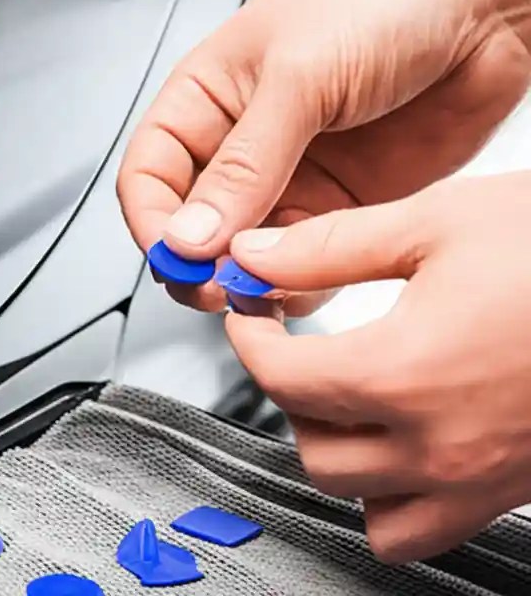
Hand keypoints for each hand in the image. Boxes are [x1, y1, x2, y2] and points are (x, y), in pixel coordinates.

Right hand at [117, 0, 530, 312]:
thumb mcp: (300, 77)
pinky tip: (302, 284)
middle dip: (193, 261)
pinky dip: (295, 285)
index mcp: (207, 96)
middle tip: (212, 285)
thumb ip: (243, 163)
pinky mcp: (338, 207)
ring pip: (240, 251)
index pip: (149, 172)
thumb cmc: (389, 2)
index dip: (152, 220)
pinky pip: (300, 262)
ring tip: (260, 286)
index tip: (175, 254)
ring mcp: (289, 178)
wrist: (488, 9)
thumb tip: (190, 232)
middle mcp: (240, 142)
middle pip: (187, 223)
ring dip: (243, 278)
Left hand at [225, 172, 530, 561]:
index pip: (279, 380)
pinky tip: (401, 443)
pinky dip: (393, 501)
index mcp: (408, 374)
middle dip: (291, 396)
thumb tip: (253, 258)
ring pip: (361, 504)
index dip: (247, 340)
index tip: (251, 314)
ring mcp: (481, 480)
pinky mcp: (514, 491)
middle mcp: (440, 444)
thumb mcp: (438, 221)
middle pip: (313, 450)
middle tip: (300, 348)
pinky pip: (424, 531)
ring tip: (350, 397)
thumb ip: (328, 248)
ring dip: (339, 452)